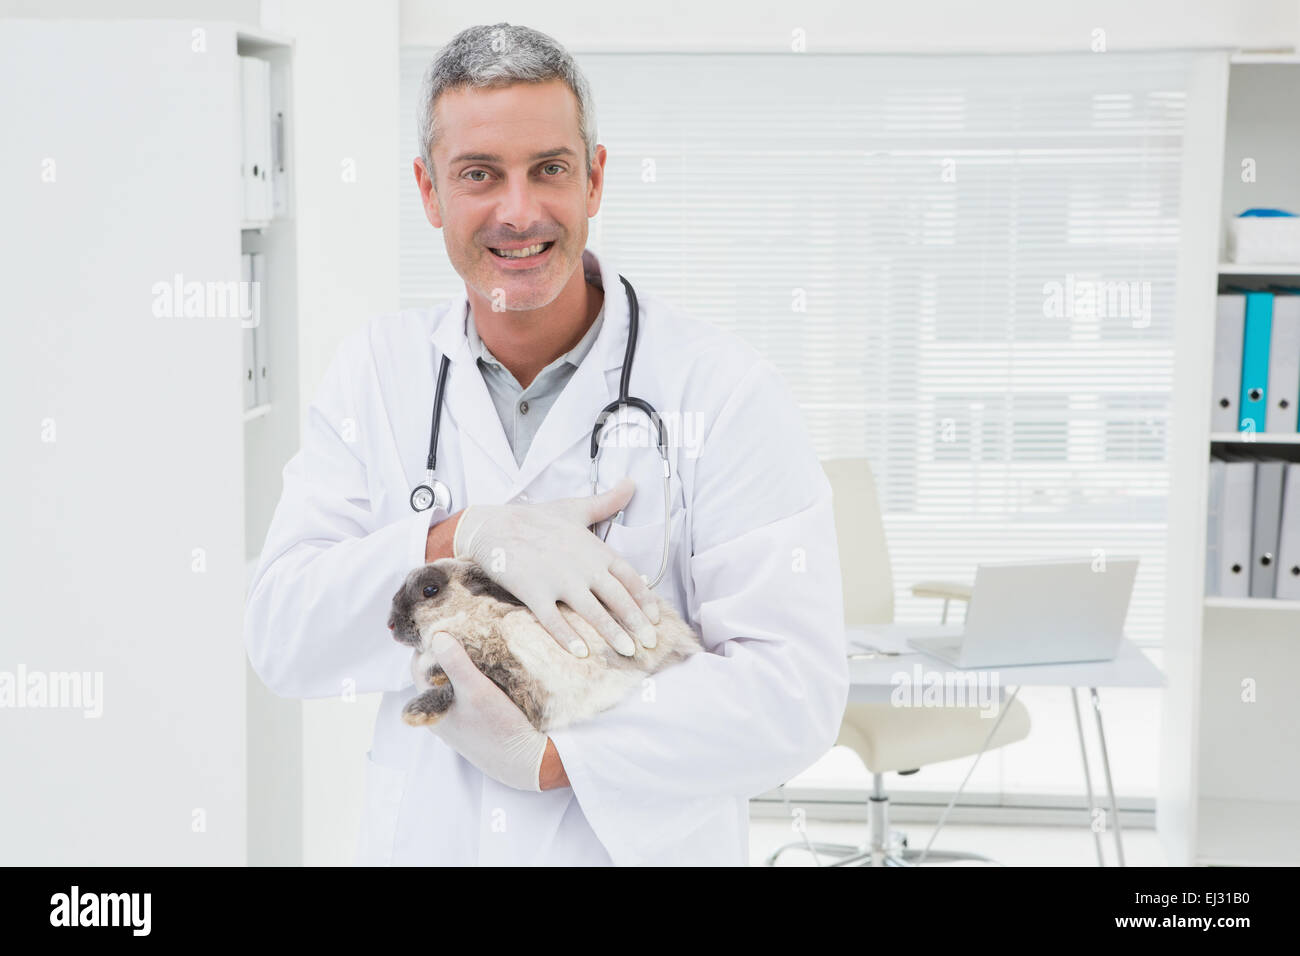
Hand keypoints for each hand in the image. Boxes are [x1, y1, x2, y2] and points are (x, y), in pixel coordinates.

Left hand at [413, 632, 548, 791]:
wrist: (525, 762)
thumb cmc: (497, 728)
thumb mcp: (476, 691)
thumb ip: (455, 663)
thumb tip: (437, 635)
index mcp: (431, 706)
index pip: (419, 664)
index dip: (429, 642)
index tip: (446, 623)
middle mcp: (440, 712)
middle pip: (435, 672)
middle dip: (446, 650)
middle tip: (465, 629)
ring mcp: (457, 717)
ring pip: (451, 681)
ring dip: (461, 663)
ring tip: (479, 644)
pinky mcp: (475, 721)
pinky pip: (466, 692)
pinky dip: (473, 677)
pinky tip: (490, 668)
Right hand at [452, 476, 660, 657]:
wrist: (494, 525)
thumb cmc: (536, 518)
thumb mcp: (576, 508)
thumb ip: (607, 502)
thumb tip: (633, 483)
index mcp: (595, 549)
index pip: (629, 577)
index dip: (645, 599)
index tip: (656, 619)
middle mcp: (582, 566)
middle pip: (617, 598)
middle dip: (636, 622)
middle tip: (651, 644)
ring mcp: (558, 580)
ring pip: (592, 612)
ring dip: (612, 633)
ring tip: (627, 651)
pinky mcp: (534, 592)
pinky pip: (554, 619)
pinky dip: (568, 637)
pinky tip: (581, 653)